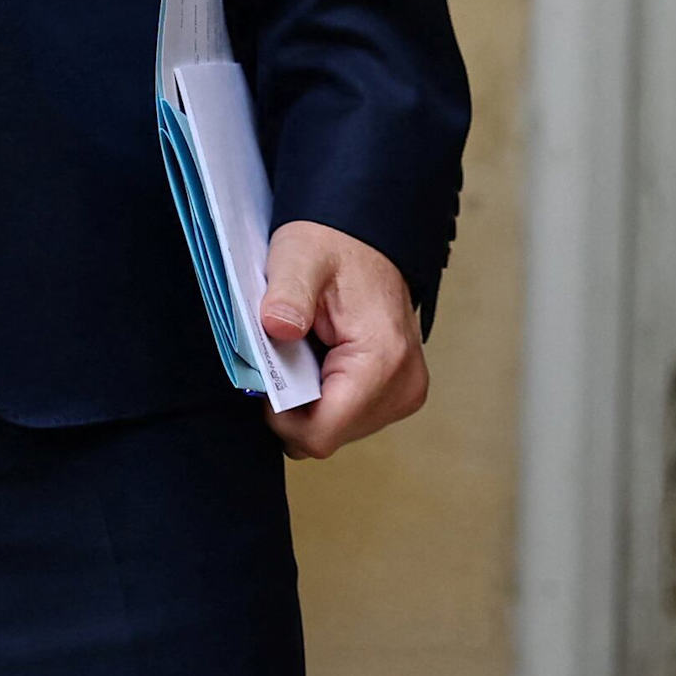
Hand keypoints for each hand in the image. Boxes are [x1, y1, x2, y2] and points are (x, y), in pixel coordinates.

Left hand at [259, 220, 430, 458]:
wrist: (366, 238)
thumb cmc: (333, 246)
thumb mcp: (299, 258)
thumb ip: (287, 295)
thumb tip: (278, 328)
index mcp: (383, 359)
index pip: (322, 434)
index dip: (282, 417)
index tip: (269, 377)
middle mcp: (404, 384)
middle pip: (328, 436)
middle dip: (296, 407)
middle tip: (289, 355)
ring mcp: (405, 392)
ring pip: (337, 432)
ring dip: (311, 402)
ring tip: (310, 352)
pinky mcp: (399, 393)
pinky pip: (349, 419)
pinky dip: (326, 397)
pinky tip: (323, 360)